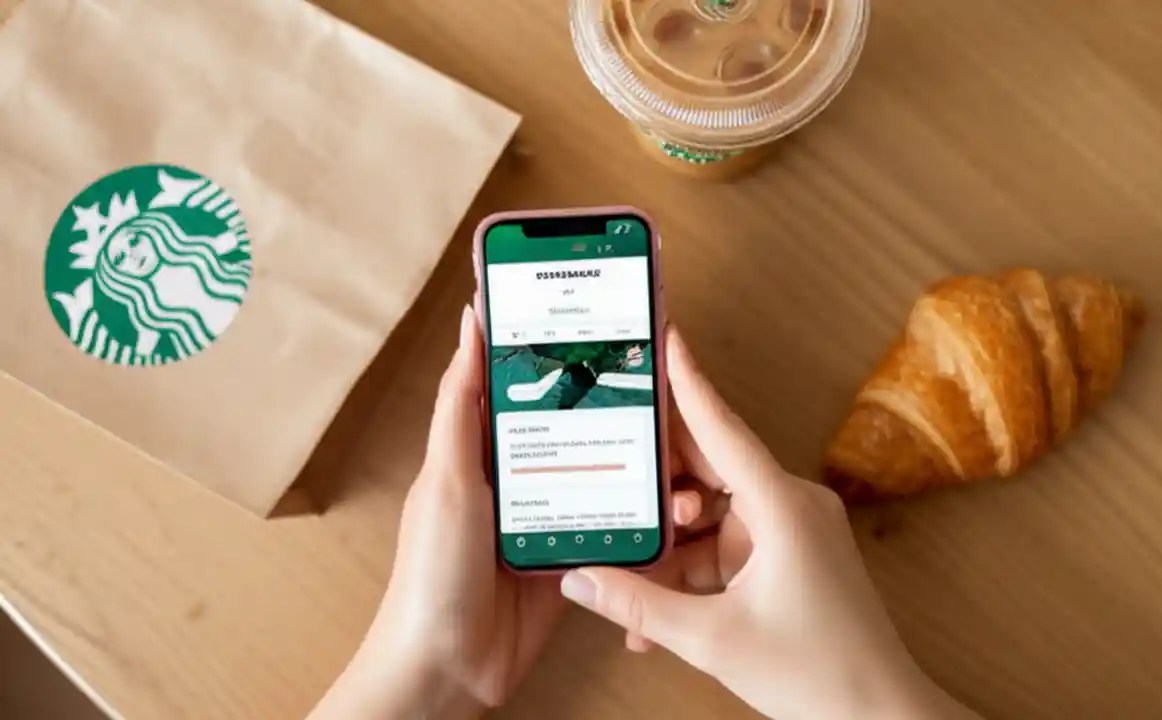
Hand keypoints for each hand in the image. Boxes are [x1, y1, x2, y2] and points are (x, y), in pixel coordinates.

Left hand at [311, 307, 706, 719]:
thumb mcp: (448, 479)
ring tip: (678, 452)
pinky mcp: (572, 556)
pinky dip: (641, 516)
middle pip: (579, 423)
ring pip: (604, 471)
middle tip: (662, 384)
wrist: (448, 669)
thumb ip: (463, 406)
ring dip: (640, 464)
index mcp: (484, 447)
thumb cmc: (432, 575)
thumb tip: (472, 324)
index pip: (526, 380)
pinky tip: (670, 506)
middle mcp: (519, 476)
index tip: (598, 310)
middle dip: (619, 406)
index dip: (558, 345)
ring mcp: (548, 516)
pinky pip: (613, 523)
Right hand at [559, 329, 976, 719]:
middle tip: (606, 456)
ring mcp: (793, 530)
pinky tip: (655, 610)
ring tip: (622, 570)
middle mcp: (790, 505)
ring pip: (712, 517)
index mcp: (781, 506)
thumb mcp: (712, 639)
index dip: (686, 380)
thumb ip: (638, 606)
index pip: (720, 427)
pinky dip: (694, 571)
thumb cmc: (819, 674)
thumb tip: (580, 580)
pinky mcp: (791, 556)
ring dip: (670, 547)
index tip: (664, 334)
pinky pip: (728, 548)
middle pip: (708, 469)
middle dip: (655, 479)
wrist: (881, 716)